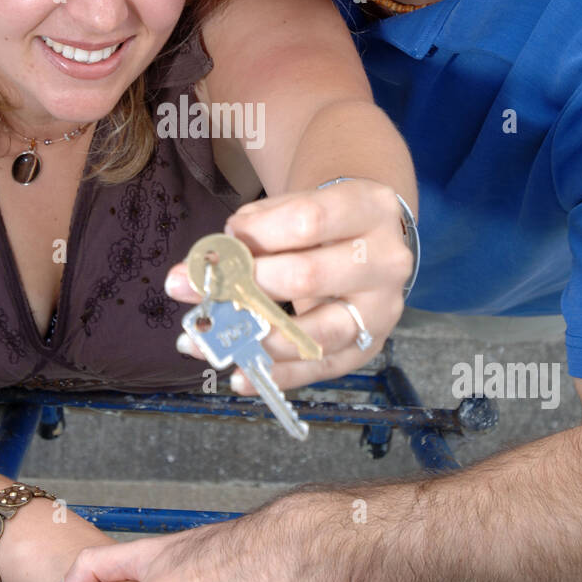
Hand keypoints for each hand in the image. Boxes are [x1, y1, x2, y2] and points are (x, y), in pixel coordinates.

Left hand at [168, 178, 413, 389]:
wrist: (370, 237)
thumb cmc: (324, 220)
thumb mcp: (296, 205)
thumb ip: (255, 228)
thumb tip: (204, 265)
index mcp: (368, 209)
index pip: (308, 220)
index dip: (257, 233)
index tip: (224, 238)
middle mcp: (386, 261)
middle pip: (309, 276)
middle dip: (244, 285)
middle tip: (196, 290)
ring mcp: (381, 310)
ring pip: (318, 333)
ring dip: (255, 338)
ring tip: (205, 339)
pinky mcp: (368, 347)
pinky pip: (321, 369)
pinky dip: (278, 376)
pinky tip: (240, 376)